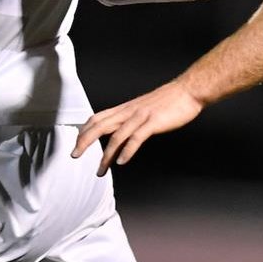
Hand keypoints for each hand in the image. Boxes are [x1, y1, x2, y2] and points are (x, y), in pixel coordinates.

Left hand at [72, 80, 203, 175]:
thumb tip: (122, 134)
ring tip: (100, 170)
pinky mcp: (153, 122)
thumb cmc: (168, 101)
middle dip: (84, 141)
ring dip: (106, 155)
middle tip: (74, 156)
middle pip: (100, 125)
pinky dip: (127, 151)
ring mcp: (141, 116)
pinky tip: (122, 162)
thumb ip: (131, 119)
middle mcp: (129, 111)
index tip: (76, 143)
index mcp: (125, 108)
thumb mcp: (144, 108)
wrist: (188, 90)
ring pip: (116, 135)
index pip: (97, 118)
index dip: (84, 131)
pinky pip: (136, 138)